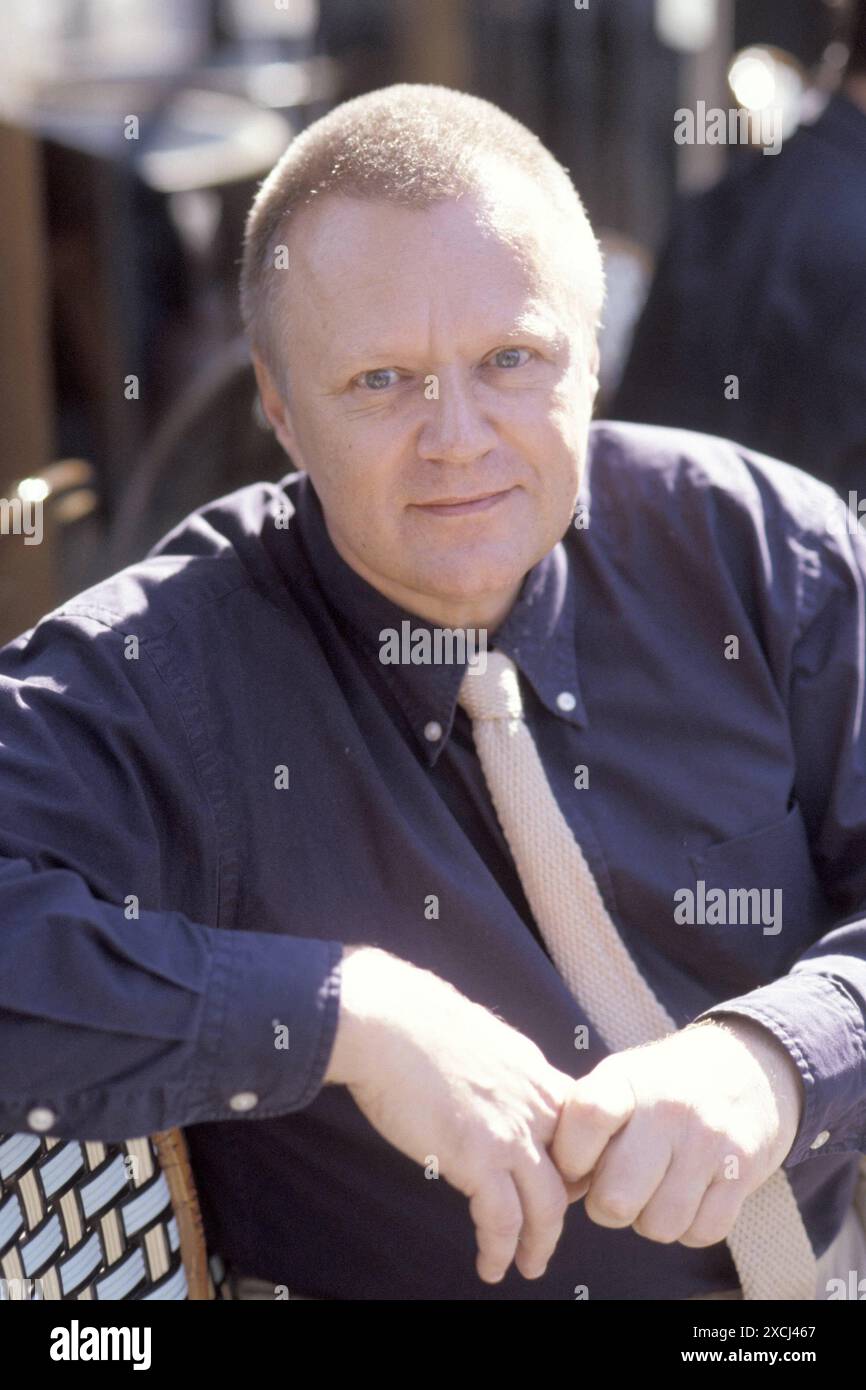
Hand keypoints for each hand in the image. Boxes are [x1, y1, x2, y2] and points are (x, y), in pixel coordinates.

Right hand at [325, 946, 577, 1282]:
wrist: (384, 1021)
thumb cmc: (410, 1017)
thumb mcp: (476, 1032)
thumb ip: (492, 1062)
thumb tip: (480, 1075)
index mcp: (533, 1070)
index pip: (579, 1125)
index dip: (575, 1159)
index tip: (560, 1180)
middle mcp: (534, 1102)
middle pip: (575, 1169)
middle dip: (565, 1208)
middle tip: (550, 1231)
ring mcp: (512, 1131)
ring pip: (550, 1205)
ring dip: (541, 1243)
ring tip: (529, 1265)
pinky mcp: (479, 1159)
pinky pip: (503, 1221)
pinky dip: (500, 1250)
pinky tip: (489, 1265)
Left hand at [551, 1017, 804, 1247]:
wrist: (748, 1066)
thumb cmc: (663, 1086)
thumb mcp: (619, 1080)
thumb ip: (582, 1124)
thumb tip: (558, 1187)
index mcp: (625, 1080)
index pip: (586, 1118)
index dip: (569, 1157)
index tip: (577, 1162)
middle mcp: (668, 1108)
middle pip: (615, 1199)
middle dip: (609, 1206)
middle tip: (619, 1185)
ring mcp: (709, 1140)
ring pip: (659, 1225)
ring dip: (652, 1219)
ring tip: (657, 1187)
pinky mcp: (742, 1170)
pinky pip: (701, 1232)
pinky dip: (691, 1226)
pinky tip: (690, 1195)